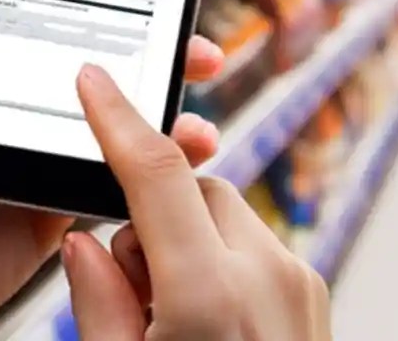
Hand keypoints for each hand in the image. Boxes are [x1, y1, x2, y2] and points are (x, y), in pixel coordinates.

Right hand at [64, 65, 330, 339]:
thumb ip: (99, 302)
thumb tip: (83, 243)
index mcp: (208, 293)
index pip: (157, 174)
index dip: (118, 121)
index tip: (96, 82)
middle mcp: (266, 274)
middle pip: (196, 188)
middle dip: (155, 216)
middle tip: (134, 286)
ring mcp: (298, 281)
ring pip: (226, 214)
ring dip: (190, 241)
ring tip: (175, 316)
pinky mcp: (314, 292)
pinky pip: (257, 245)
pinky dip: (224, 264)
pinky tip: (213, 321)